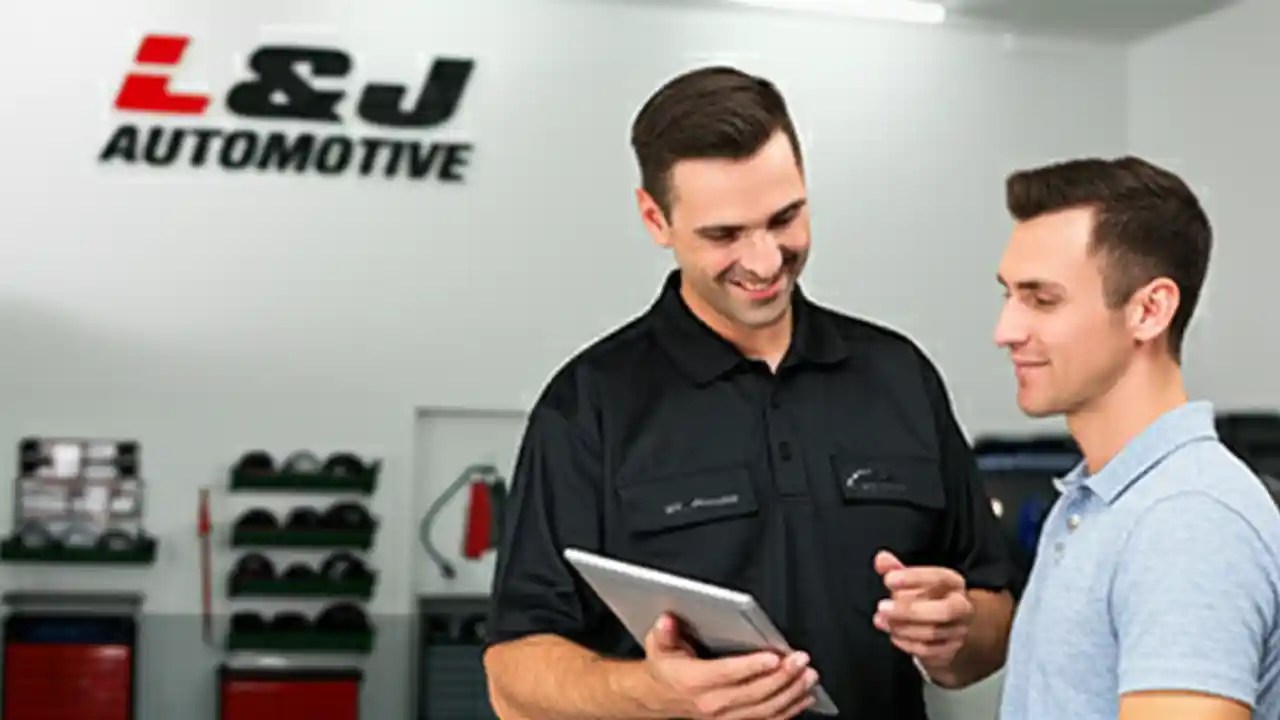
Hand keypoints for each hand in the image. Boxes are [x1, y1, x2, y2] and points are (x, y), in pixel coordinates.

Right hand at [642, 613, 818, 718]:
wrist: (660, 697)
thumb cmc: (666, 667)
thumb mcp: (659, 645)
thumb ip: (664, 632)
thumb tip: (667, 620)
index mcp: (695, 681)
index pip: (728, 673)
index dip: (752, 666)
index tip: (774, 656)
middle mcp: (712, 704)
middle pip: (754, 692)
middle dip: (782, 676)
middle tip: (801, 661)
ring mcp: (726, 717)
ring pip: (765, 709)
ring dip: (790, 693)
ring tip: (809, 677)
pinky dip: (789, 710)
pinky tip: (804, 697)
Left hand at [872, 550, 972, 671]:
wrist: (947, 625)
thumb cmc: (927, 596)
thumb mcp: (913, 580)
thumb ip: (896, 569)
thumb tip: (881, 559)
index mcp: (954, 583)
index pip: (939, 577)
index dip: (913, 578)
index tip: (888, 579)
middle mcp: (962, 607)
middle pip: (945, 610)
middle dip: (910, 610)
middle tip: (881, 606)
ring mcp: (958, 631)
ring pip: (933, 632)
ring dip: (902, 627)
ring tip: (880, 619)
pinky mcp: (950, 650)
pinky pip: (928, 650)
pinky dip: (907, 643)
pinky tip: (892, 634)